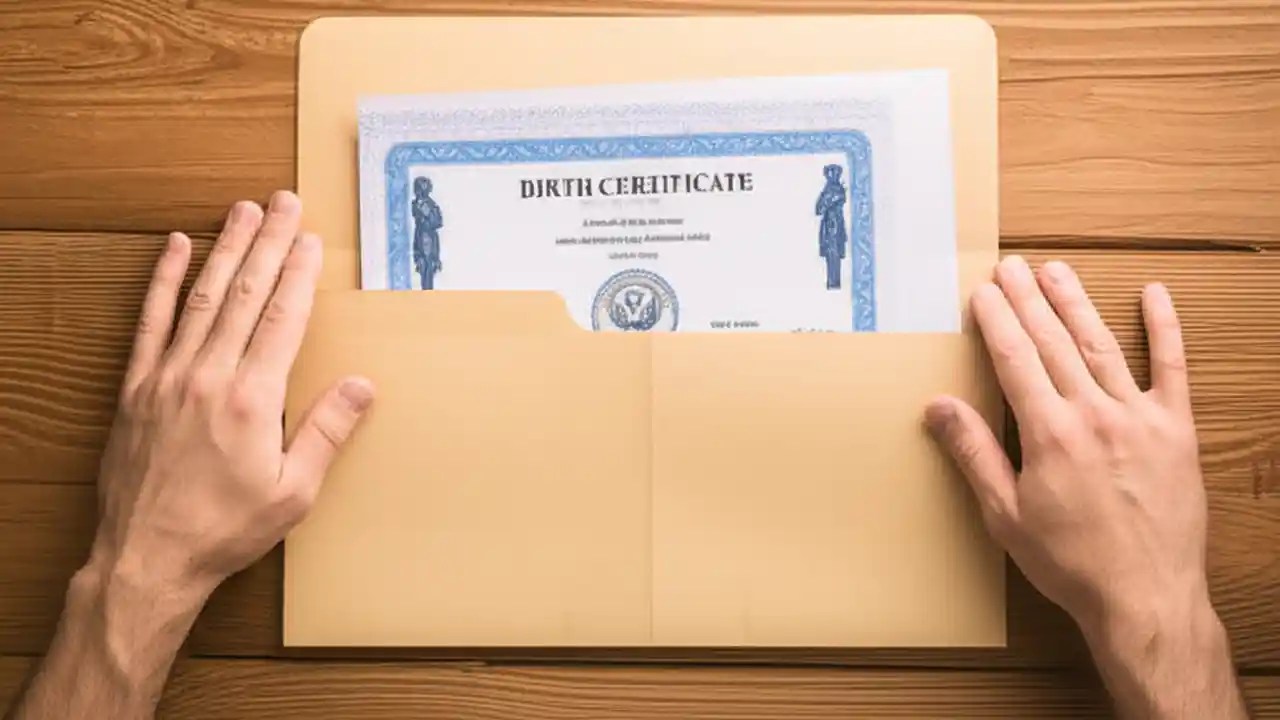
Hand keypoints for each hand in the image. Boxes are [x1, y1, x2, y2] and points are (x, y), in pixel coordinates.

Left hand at [87, 191, 373, 602]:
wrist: (147, 558)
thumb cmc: (225, 530)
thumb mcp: (293, 492)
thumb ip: (326, 432)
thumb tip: (362, 385)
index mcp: (252, 400)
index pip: (282, 319)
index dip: (299, 274)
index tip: (311, 240)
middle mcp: (208, 377)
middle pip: (245, 294)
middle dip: (269, 244)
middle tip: (284, 202)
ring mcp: (167, 377)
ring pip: (201, 297)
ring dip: (225, 249)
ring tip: (243, 211)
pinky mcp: (136, 387)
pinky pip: (151, 321)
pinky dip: (163, 281)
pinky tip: (175, 248)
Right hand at [925, 256, 1208, 637]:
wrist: (1145, 598)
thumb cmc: (1070, 563)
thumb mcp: (1005, 515)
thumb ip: (974, 454)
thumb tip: (939, 407)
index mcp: (1049, 433)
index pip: (1015, 359)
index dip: (997, 320)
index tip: (983, 293)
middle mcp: (1094, 414)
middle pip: (1054, 341)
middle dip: (1028, 299)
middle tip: (1011, 266)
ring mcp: (1139, 417)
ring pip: (1102, 344)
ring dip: (1076, 303)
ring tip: (1056, 271)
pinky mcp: (1176, 430)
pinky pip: (1172, 368)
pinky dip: (1163, 329)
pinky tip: (1154, 295)